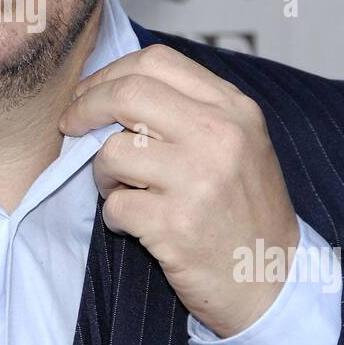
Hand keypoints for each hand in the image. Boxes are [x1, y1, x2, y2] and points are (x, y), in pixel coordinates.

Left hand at [58, 44, 299, 337]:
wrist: (272, 282)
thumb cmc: (246, 211)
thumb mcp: (239, 143)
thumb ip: (190, 109)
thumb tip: (113, 88)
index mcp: (233, 109)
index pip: (156, 62)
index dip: (110, 74)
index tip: (91, 94)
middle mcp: (219, 137)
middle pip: (127, 94)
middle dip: (85, 107)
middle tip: (71, 126)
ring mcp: (198, 180)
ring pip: (112, 151)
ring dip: (102, 173)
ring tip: (122, 189)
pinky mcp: (176, 225)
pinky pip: (116, 204)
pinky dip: (115, 216)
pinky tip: (135, 225)